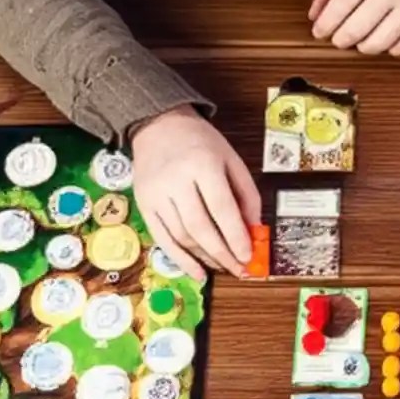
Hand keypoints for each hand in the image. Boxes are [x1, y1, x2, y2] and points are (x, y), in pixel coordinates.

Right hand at [131, 105, 260, 280]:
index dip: (235, 236)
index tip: (247, 256)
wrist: (158, 125)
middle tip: (238, 269)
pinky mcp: (144, 204)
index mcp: (203, 164)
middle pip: (200, 228)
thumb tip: (254, 229)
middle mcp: (176, 180)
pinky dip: (181, 260)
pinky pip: (163, 239)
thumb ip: (246, 194)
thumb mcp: (231, 159)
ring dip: (205, 257)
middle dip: (222, 254)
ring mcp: (156, 194)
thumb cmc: (200, 143)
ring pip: (182, 236)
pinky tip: (197, 273)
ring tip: (223, 266)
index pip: (221, 208)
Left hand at [309, 0, 399, 55]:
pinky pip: (398, 50)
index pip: (341, 4)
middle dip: (341, 39)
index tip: (319, 32)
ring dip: (363, 46)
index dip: (326, 23)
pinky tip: (387, 33)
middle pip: (356, 30)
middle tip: (339, 38)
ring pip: (376, 45)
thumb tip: (315, 16)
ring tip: (363, 37)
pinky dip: (388, 47)